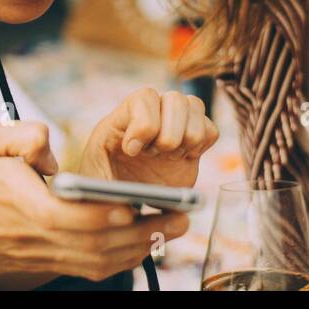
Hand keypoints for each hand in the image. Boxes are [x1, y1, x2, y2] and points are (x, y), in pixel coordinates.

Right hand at [0, 120, 188, 282]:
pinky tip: (142, 244)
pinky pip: (87, 268)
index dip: (103, 214)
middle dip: (142, 231)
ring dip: (138, 248)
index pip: (69, 217)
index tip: (133, 203)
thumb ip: (21, 135)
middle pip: (95, 243)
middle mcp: (35, 235)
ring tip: (172, 227)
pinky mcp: (43, 263)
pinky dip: (119, 260)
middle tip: (181, 214)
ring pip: (96, 261)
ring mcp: (40, 255)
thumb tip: (49, 145)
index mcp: (20, 203)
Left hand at [79, 87, 218, 189]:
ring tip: (169, 158)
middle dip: (169, 134)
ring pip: (196, 107)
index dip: (143, 125)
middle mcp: (151, 113)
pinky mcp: (193, 141)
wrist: (120, 200)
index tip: (132, 152)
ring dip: (187, 138)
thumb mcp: (98, 185)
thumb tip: (138, 210)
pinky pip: (211, 129)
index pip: (144, 98)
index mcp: (122, 116)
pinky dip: (202, 145)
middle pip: (176, 99)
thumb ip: (110, 192)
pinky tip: (184, 159)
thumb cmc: (104, 189)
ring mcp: (174, 124)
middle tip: (156, 156)